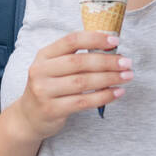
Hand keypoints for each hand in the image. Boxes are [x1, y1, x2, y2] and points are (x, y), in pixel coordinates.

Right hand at [9, 31, 131, 141]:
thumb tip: (111, 48)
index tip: (115, 41)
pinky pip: (83, 101)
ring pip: (83, 82)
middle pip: (79, 62)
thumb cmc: (49, 88)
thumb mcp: (54, 68)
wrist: (29, 117)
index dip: (94, 38)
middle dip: (107, 61)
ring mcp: (44, 91)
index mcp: (44, 55)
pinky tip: (117, 92)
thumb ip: (75, 57)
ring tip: (127, 76)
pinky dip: (103, 96)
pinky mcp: (51, 109)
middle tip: (127, 62)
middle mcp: (41, 71)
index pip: (71, 40)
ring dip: (109, 78)